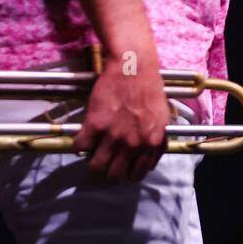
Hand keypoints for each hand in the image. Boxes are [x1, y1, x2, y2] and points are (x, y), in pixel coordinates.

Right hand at [73, 56, 169, 181]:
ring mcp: (113, 135)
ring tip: (94, 151)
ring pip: (96, 166)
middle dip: (108, 170)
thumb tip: (151, 159)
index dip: (127, 174)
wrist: (134, 67)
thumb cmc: (150, 89)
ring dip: (92, 161)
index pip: (137, 175)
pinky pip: (80, 147)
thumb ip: (158, 141)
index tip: (122, 167)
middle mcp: (133, 144)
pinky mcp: (95, 125)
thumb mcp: (163, 118)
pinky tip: (84, 137)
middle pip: (114, 175)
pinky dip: (79, 144)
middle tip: (106, 159)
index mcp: (151, 143)